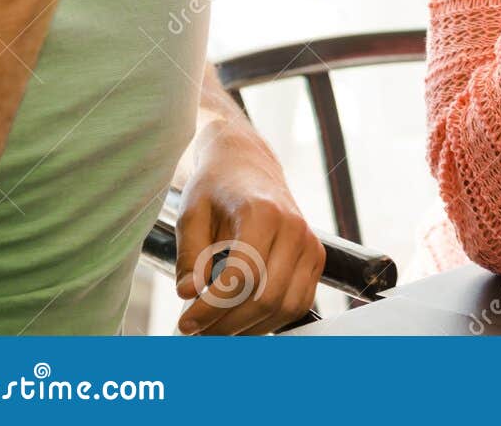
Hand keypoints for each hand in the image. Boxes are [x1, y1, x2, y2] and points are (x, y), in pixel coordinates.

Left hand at [174, 121, 324, 334]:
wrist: (248, 166)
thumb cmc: (216, 188)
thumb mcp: (191, 214)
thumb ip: (190, 255)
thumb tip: (188, 294)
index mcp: (263, 213)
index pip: (243, 276)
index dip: (212, 308)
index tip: (185, 323)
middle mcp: (294, 228)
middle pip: (266, 298)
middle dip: (228, 324)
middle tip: (196, 333)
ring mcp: (310, 244)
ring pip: (286, 307)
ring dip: (250, 329)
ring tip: (216, 330)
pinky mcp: (316, 257)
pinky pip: (299, 303)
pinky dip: (272, 321)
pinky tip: (243, 320)